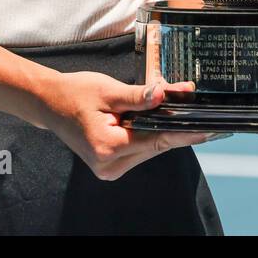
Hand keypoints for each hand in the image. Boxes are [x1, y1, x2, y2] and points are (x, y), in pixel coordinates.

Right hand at [42, 70, 214, 180]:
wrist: (50, 103)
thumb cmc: (76, 94)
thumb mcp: (109, 90)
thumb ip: (139, 96)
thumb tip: (164, 96)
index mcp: (108, 147)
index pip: (155, 140)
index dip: (182, 132)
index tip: (206, 130)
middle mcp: (110, 165)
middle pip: (154, 145)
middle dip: (172, 123)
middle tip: (187, 101)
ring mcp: (110, 168)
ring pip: (149, 148)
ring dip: (159, 127)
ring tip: (169, 103)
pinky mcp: (111, 163)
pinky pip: (139, 148)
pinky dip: (147, 132)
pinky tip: (152, 116)